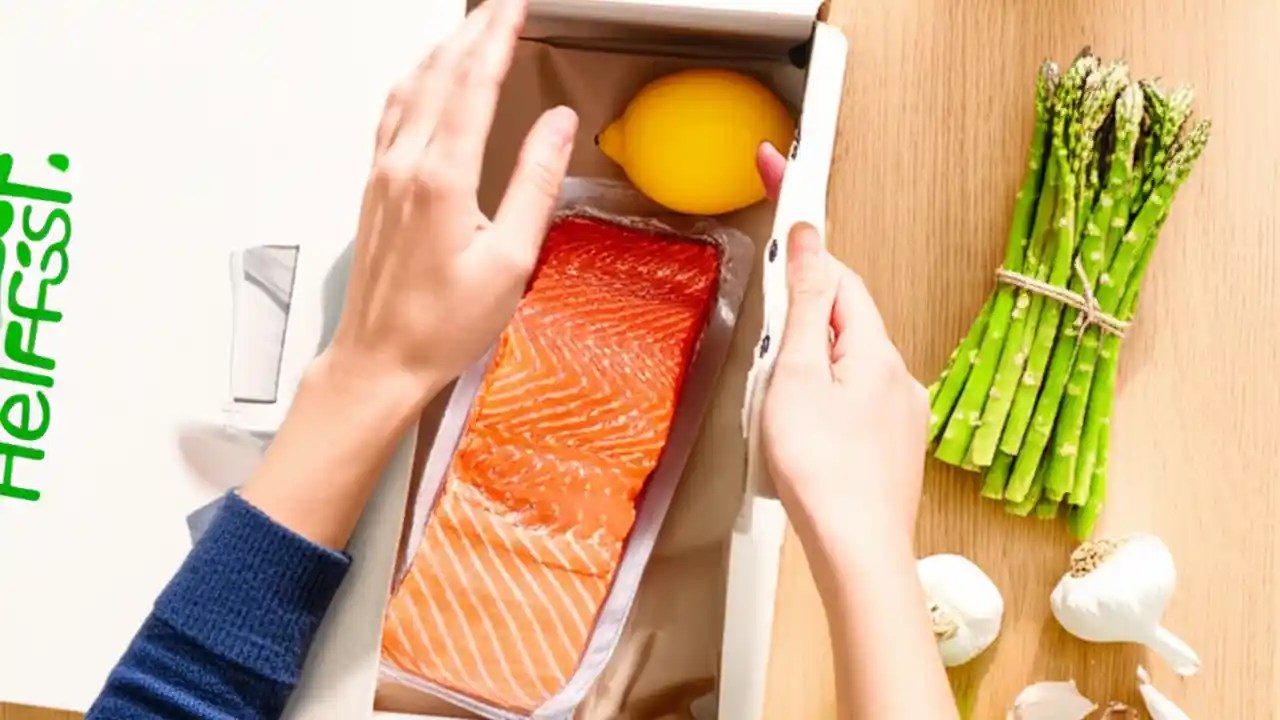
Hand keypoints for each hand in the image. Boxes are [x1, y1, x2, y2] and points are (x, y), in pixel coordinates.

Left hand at [318, 0, 577, 401]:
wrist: (379, 360)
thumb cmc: (444, 324)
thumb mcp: (510, 260)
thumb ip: (534, 183)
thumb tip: (558, 124)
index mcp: (441, 177)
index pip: (473, 84)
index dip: (497, 37)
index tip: (516, 7)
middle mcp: (404, 164)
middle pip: (439, 74)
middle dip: (472, 31)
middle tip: (500, 6)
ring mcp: (382, 174)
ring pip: (410, 88)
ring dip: (442, 51)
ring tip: (470, 29)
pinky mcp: (374, 189)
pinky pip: (391, 115)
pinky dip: (414, 82)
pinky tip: (424, 81)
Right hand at [760, 207, 928, 556]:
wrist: (856, 554)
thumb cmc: (819, 468)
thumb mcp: (797, 374)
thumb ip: (806, 302)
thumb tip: (812, 234)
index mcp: (874, 348)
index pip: (838, 270)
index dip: (806, 232)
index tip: (779, 169)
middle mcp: (898, 373)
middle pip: (843, 317)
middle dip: (803, 317)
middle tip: (768, 354)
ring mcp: (900, 413)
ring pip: (846, 362)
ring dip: (811, 364)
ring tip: (778, 411)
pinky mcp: (894, 446)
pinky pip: (854, 400)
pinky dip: (825, 398)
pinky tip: (803, 436)